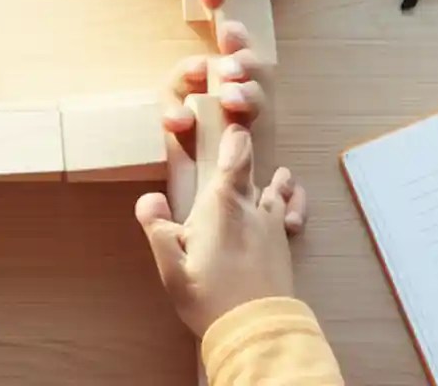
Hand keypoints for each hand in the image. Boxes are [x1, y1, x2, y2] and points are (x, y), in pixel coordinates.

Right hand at [141, 22, 307, 336]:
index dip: (235, 131)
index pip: (235, 157)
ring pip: (275, 186)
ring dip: (268, 174)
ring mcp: (273, 225)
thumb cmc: (210, 299)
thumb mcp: (172, 269)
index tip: (233, 106)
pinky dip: (289, 197)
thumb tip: (147, 197)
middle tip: (240, 124)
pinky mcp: (284, 243)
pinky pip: (290, 210)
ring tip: (265, 164)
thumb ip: (158, 229)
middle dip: (246, 143)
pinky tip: (287, 193)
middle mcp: (253, 208)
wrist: (258, 331)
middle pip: (253, 167)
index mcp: (223, 207)